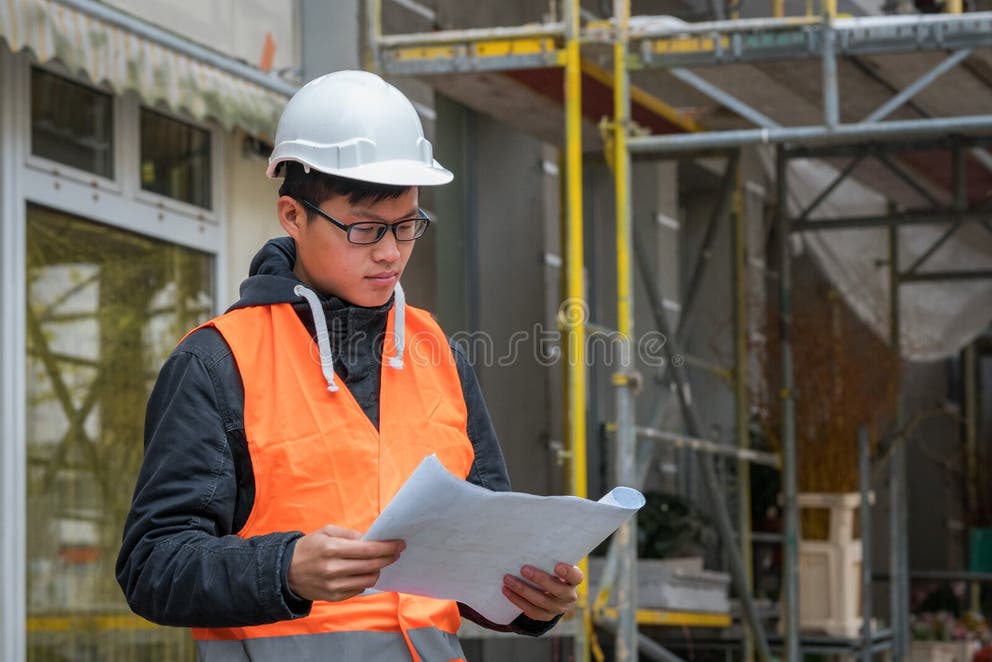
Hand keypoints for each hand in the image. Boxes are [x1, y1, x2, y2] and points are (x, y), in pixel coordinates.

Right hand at [287, 525, 403, 602]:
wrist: (286, 572)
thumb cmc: (309, 548)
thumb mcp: (326, 532)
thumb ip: (350, 534)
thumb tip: (372, 539)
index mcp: (331, 549)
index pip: (368, 549)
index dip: (387, 547)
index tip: (399, 544)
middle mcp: (333, 569)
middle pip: (372, 565)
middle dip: (388, 557)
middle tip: (397, 551)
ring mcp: (334, 586)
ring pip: (369, 580)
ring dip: (378, 570)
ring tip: (380, 562)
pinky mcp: (334, 597)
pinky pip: (359, 590)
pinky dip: (366, 580)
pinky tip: (365, 572)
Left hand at [502, 562, 583, 621]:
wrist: (552, 593)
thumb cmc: (550, 571)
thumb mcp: (553, 564)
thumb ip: (547, 559)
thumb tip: (528, 545)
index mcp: (573, 581)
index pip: (576, 577)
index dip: (568, 572)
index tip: (557, 566)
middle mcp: (569, 596)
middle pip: (557, 590)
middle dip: (539, 579)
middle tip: (523, 569)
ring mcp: (557, 608)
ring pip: (541, 601)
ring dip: (522, 590)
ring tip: (508, 579)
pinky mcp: (545, 616)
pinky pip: (531, 610)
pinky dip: (517, 600)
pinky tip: (506, 590)